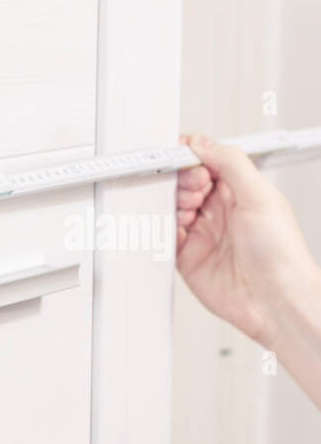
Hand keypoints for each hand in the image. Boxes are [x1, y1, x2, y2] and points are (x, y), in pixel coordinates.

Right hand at [176, 134, 317, 346]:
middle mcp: (218, 210)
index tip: (179, 157)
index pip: (205, 162)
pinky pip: (163, 237)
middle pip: (182, 183)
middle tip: (193, 194)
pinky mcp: (185, 256)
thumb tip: (201, 144)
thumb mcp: (259, 195)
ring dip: (172, 207)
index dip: (190, 158)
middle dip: (180, 183)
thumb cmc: (280, 252)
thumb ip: (230, 164)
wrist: (272, 299)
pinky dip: (163, 231)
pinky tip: (176, 232)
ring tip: (188, 216)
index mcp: (238, 189)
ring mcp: (200, 232)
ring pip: (169, 208)